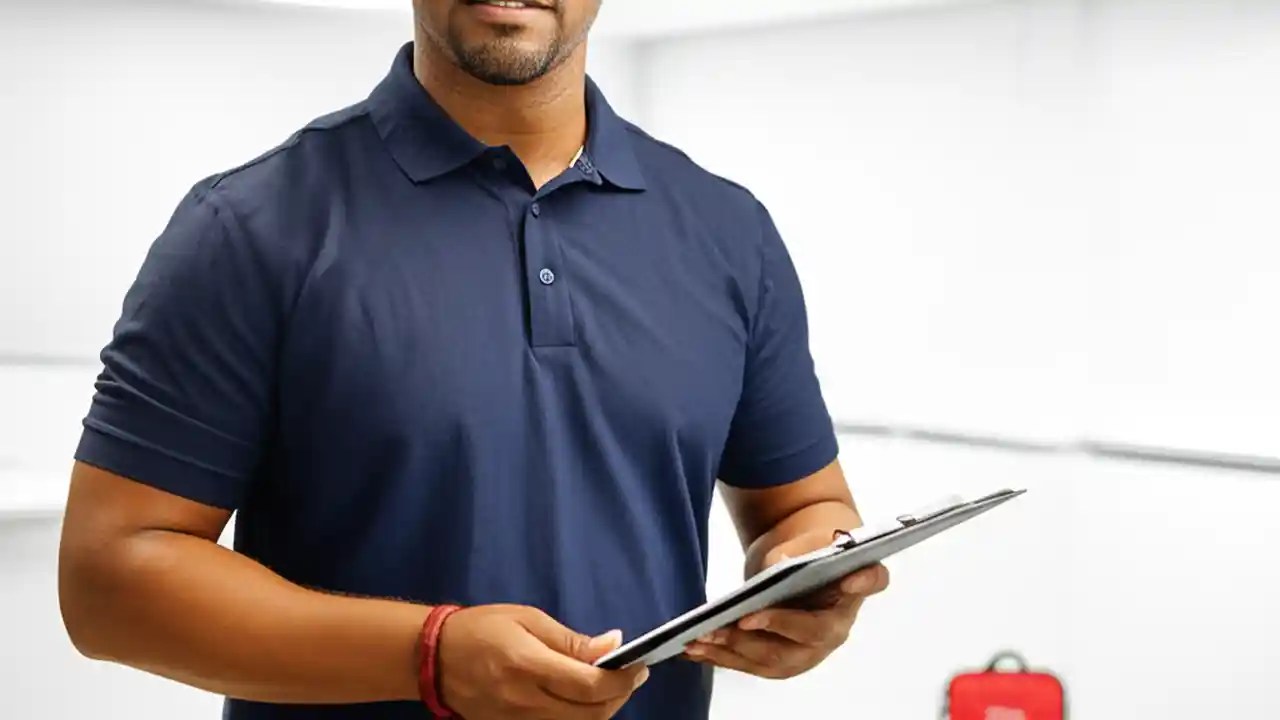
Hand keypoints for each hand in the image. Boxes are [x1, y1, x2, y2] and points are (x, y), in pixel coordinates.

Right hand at [437, 604, 648, 719]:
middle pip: (590, 715)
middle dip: (619, 696)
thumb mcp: (528, 619)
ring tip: (608, 687)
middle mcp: (525, 702)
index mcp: (529, 666)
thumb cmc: (482, 629)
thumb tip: (612, 644)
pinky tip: (582, 701)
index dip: (622, 680)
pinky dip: (578, 719)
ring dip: (601, 711)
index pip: (590, 686)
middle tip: (629, 676)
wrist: (435, 658)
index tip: (638, 666)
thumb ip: (570, 640)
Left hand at [683, 531, 889, 678]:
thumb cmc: (810, 546)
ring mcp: (809, 651)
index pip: (871, 581)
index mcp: (853, 588)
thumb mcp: (809, 535)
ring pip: (774, 658)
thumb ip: (800, 548)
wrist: (801, 564)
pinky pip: (751, 665)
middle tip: (738, 622)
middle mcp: (837, 627)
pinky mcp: (782, 662)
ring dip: (736, 650)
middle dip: (769, 630)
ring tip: (702, 638)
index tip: (851, 578)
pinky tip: (694, 649)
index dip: (863, 581)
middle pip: (807, 634)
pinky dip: (722, 658)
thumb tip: (777, 567)